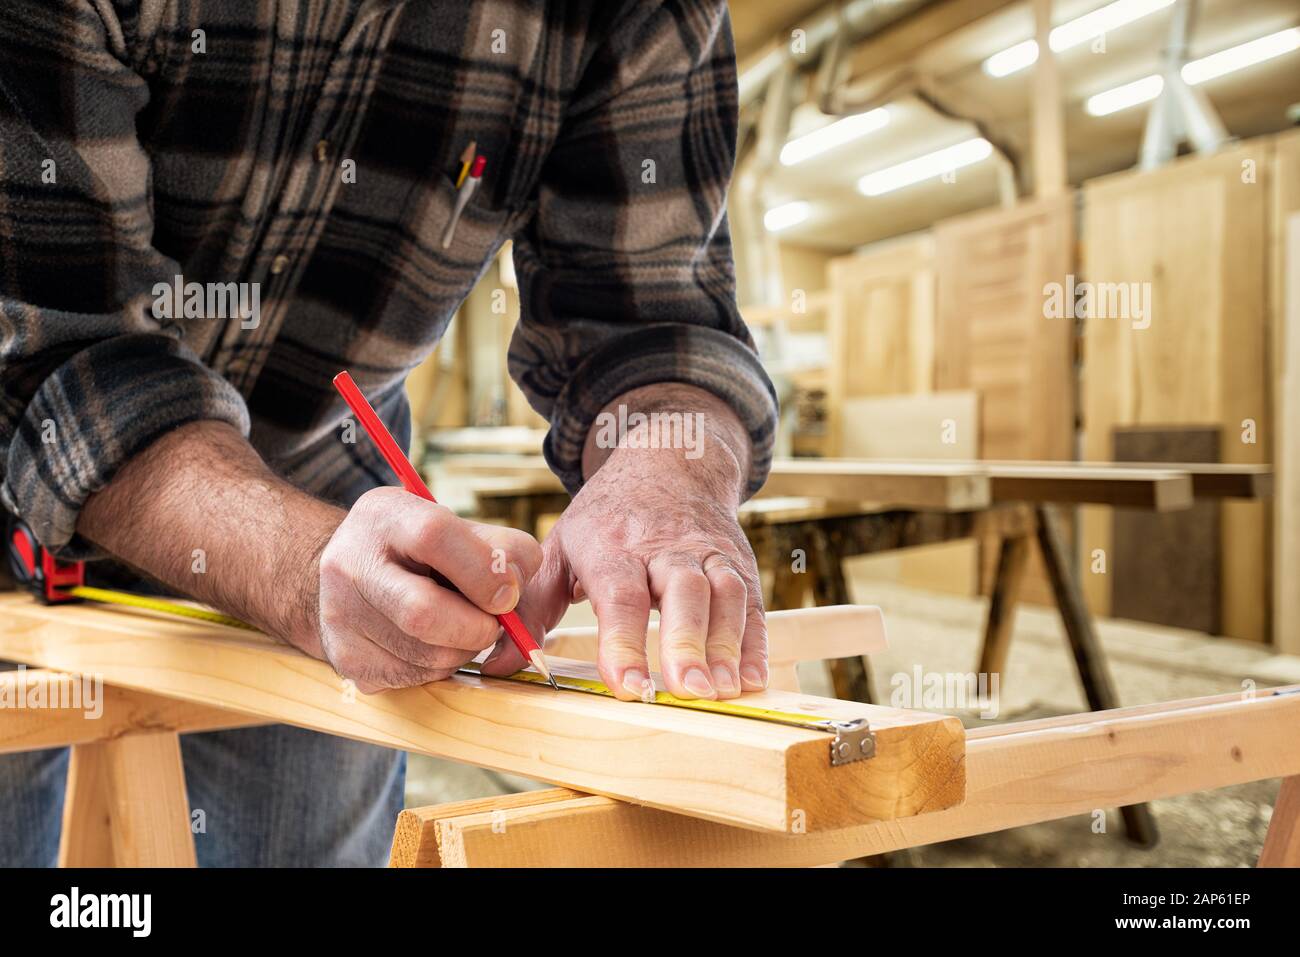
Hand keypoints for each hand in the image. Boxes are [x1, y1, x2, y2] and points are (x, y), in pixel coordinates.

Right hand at [313, 486, 541, 692]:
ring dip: (464, 649)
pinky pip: (415, 677)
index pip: (435, 536)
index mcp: (384, 517)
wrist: (346, 575)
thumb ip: (501, 548)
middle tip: (493, 622)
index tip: (508, 593)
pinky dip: (441, 665)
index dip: (483, 570)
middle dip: (477, 627)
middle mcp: (349, 565)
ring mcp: (341, 618)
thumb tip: (515, 590)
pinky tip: (433, 641)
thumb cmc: (417, 550)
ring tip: (462, 626)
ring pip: (427, 656)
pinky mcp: (348, 661)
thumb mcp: (456, 526)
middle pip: (423, 613)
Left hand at [482, 387, 767, 701]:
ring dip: (726, 646)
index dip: (624, 641)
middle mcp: (664, 547)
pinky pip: (754, 603)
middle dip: (687, 643)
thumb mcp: (560, 549)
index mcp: (612, 545)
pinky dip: (757, 643)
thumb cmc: (607, 519)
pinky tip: (753, 680)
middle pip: (682, 593)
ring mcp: (707, 553)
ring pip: (725, 595)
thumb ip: (530, 609)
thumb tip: (492, 666)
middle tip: (688, 692)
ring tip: (722, 692)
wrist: (669, 461)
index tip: (628, 686)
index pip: (620, 594)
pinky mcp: (739, 562)